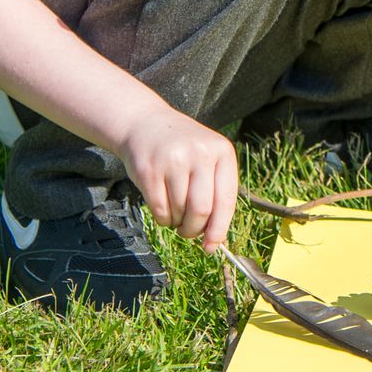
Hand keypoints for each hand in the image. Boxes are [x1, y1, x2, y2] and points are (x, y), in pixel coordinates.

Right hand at [117, 102, 239, 252]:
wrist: (145, 124)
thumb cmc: (182, 150)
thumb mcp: (207, 158)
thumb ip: (215, 191)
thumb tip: (215, 239)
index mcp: (222, 151)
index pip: (226, 200)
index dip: (219, 229)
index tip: (212, 247)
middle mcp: (200, 153)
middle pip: (202, 210)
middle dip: (194, 230)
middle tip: (188, 231)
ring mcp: (173, 160)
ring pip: (179, 212)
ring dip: (176, 222)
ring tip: (174, 211)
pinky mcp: (149, 170)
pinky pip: (160, 210)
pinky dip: (162, 218)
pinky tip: (162, 207)